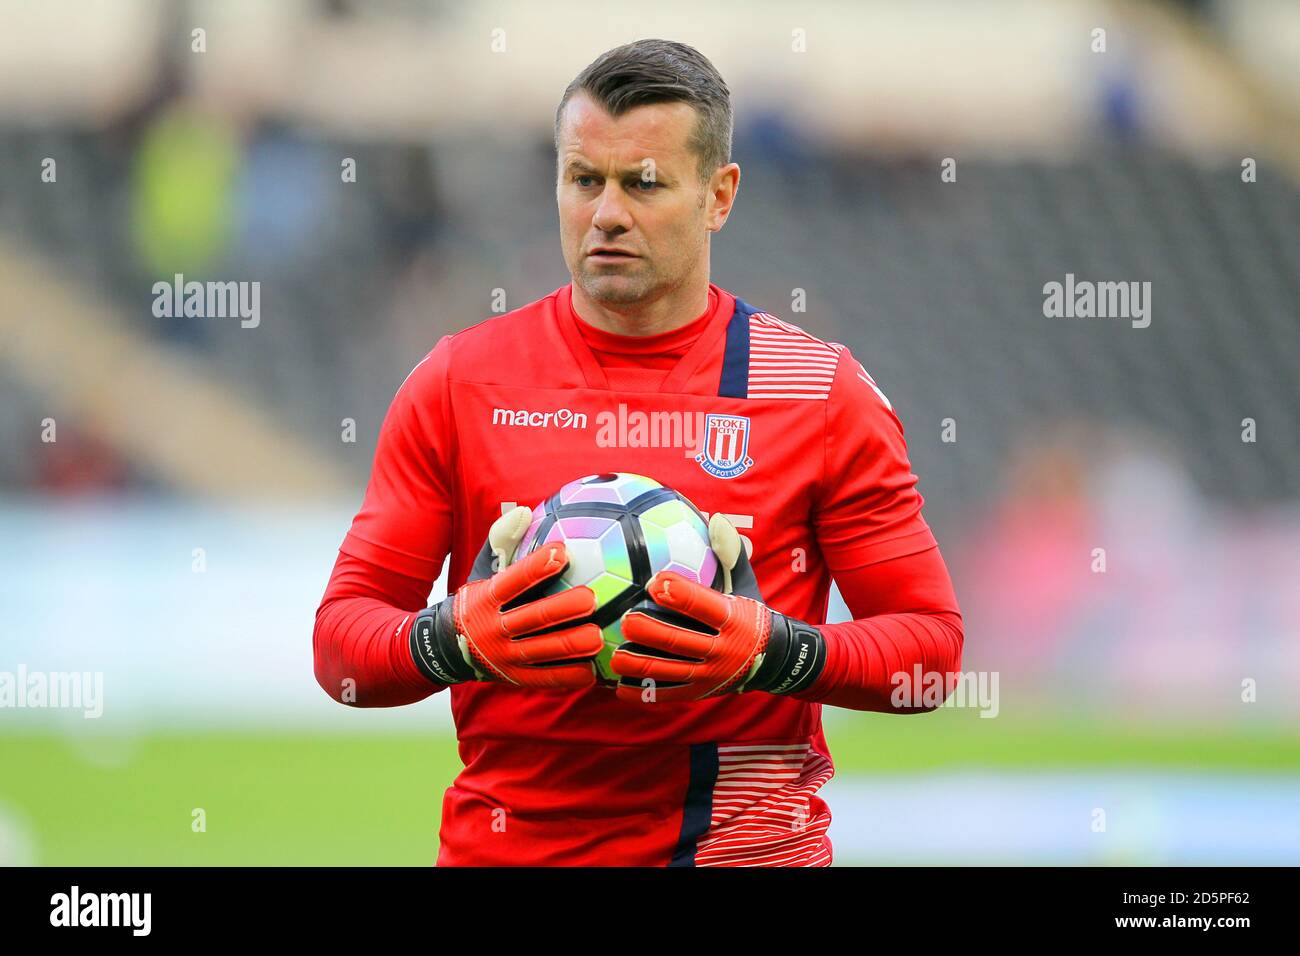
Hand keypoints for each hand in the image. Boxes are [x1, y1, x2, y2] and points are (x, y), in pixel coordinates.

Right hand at [409, 506, 602, 688]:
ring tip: (597, 636)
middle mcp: (493, 628)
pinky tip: (591, 670)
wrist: (446, 648)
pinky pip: (543, 678)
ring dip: (570, 644)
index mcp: (486, 599)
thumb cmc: (478, 599)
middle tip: (590, 598)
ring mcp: (504, 656)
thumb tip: (524, 511)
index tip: (562, 552)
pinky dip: (567, 676)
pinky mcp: (515, 677)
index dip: (536, 567)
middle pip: (531, 617)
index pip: (512, 581)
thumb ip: (502, 540)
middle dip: (562, 608)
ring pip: (541, 650)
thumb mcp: (481, 569)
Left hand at [611, 513, 825, 702]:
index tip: (654, 581)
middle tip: (625, 620)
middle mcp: (722, 650)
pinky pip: (668, 695)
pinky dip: (643, 693)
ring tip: (614, 657)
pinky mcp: (700, 693)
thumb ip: (729, 553)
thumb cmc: (750, 614)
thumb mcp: (747, 584)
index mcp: (733, 619)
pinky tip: (619, 688)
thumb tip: (714, 518)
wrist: (775, 660)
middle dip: (649, 632)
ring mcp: (710, 675)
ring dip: (639, 665)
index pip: (704, 606)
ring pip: (669, 670)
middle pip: (680, 641)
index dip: (680, 595)